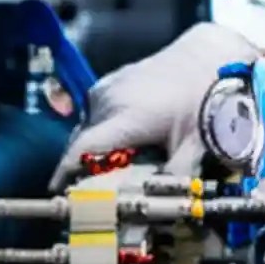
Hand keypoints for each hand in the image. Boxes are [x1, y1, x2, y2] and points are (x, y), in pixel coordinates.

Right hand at [49, 23, 259, 189]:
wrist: (207, 57)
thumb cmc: (203, 100)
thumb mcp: (197, 142)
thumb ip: (179, 174)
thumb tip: (168, 206)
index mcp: (127, 117)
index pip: (82, 149)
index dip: (65, 172)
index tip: (57, 191)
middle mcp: (109, 101)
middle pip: (81, 142)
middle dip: (82, 166)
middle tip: (91, 190)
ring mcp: (107, 88)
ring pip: (88, 127)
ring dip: (94, 148)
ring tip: (111, 166)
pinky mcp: (109, 81)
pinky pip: (95, 113)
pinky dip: (102, 129)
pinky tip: (123, 139)